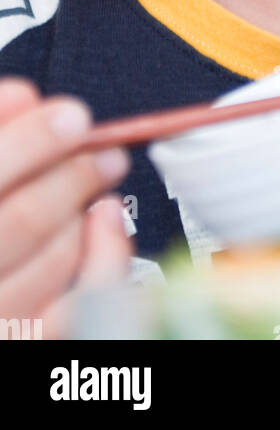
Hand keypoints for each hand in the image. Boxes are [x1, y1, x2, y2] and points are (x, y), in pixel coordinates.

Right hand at [0, 77, 132, 337]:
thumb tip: (21, 98)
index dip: (33, 141)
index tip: (73, 116)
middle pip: (23, 220)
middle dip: (74, 174)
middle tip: (104, 148)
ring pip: (51, 261)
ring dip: (84, 211)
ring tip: (98, 177)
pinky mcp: (18, 338)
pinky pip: (73, 304)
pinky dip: (100, 257)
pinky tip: (102, 223)